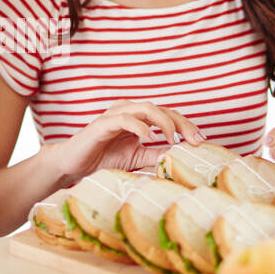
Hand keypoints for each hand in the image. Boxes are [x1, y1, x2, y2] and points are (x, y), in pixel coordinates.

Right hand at [47, 100, 203, 178]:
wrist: (73, 165)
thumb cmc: (102, 159)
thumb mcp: (136, 158)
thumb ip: (155, 154)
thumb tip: (179, 156)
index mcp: (138, 117)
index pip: (167, 116)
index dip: (186, 125)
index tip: (201, 140)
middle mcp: (128, 111)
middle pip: (161, 109)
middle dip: (181, 123)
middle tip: (195, 139)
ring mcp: (115, 115)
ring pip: (146, 108)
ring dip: (164, 122)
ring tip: (173, 138)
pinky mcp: (103, 123)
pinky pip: (125, 118)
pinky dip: (140, 126)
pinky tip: (150, 138)